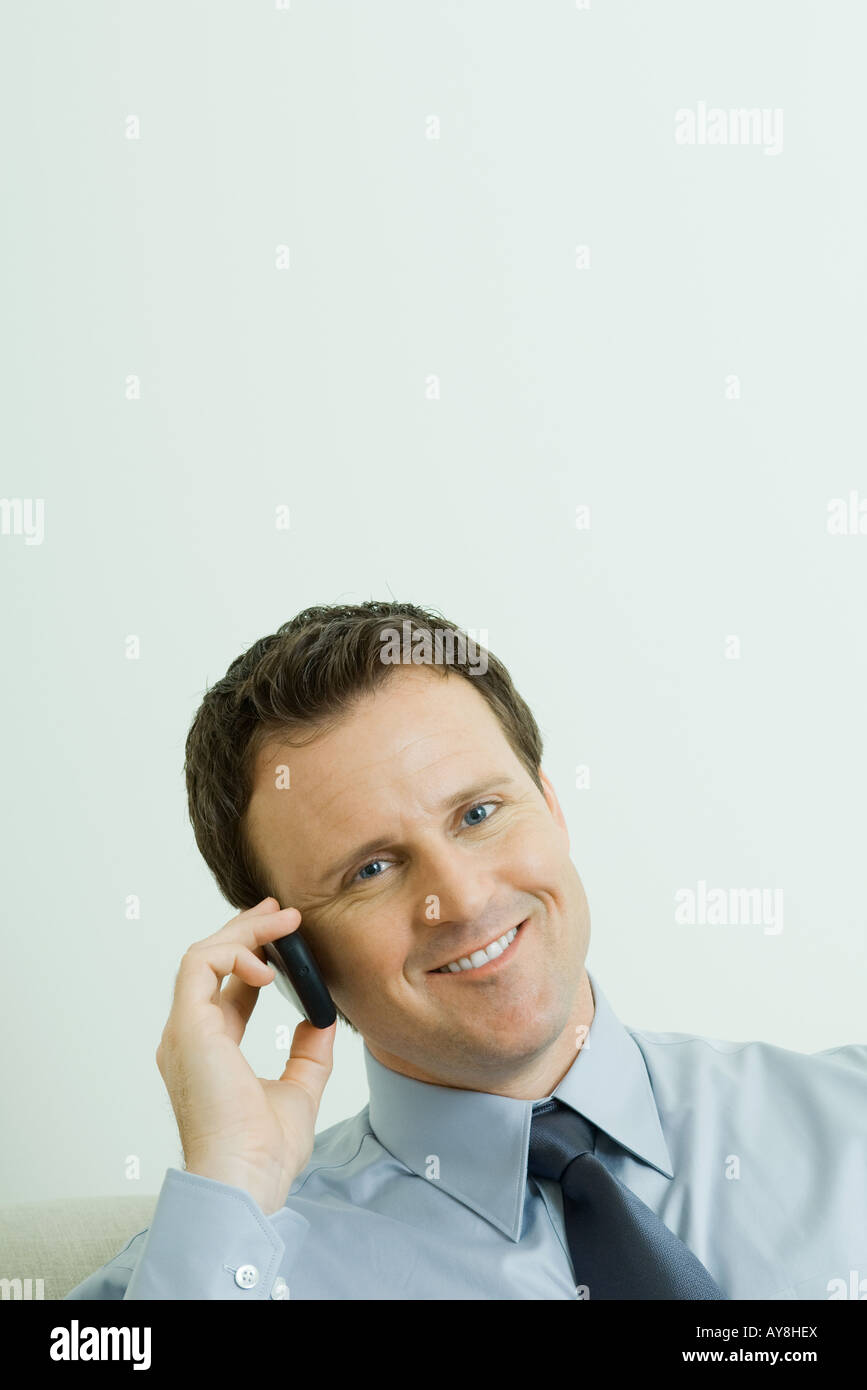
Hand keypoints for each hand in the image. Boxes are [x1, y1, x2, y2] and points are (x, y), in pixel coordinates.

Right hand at [155, 898, 335, 1214]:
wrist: (244, 1181)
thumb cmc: (265, 1152)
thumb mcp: (300, 1091)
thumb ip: (308, 1053)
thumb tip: (320, 1019)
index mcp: (210, 1052)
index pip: (227, 989)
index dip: (254, 957)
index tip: (284, 936)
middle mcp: (189, 1038)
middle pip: (211, 964)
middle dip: (246, 931)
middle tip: (282, 911)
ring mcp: (183, 1031)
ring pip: (203, 955)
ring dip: (244, 931)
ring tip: (284, 922)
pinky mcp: (187, 1026)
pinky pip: (200, 964)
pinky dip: (234, 952)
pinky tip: (269, 966)